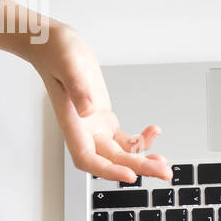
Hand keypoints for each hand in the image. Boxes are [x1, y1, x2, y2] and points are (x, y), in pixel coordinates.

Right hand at [28, 25, 171, 182]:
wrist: (56, 45)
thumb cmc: (58, 53)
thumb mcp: (69, 65)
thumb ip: (78, 88)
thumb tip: (89, 109)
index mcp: (72, 122)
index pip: (87, 158)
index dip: (107, 170)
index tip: (129, 175)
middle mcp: (84, 129)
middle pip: (111, 159)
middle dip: (138, 167)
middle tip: (163, 172)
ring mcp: (95, 126)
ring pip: (121, 153)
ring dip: (143, 159)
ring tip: (164, 164)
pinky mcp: (104, 119)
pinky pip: (124, 139)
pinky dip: (141, 140)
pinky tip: (154, 132)